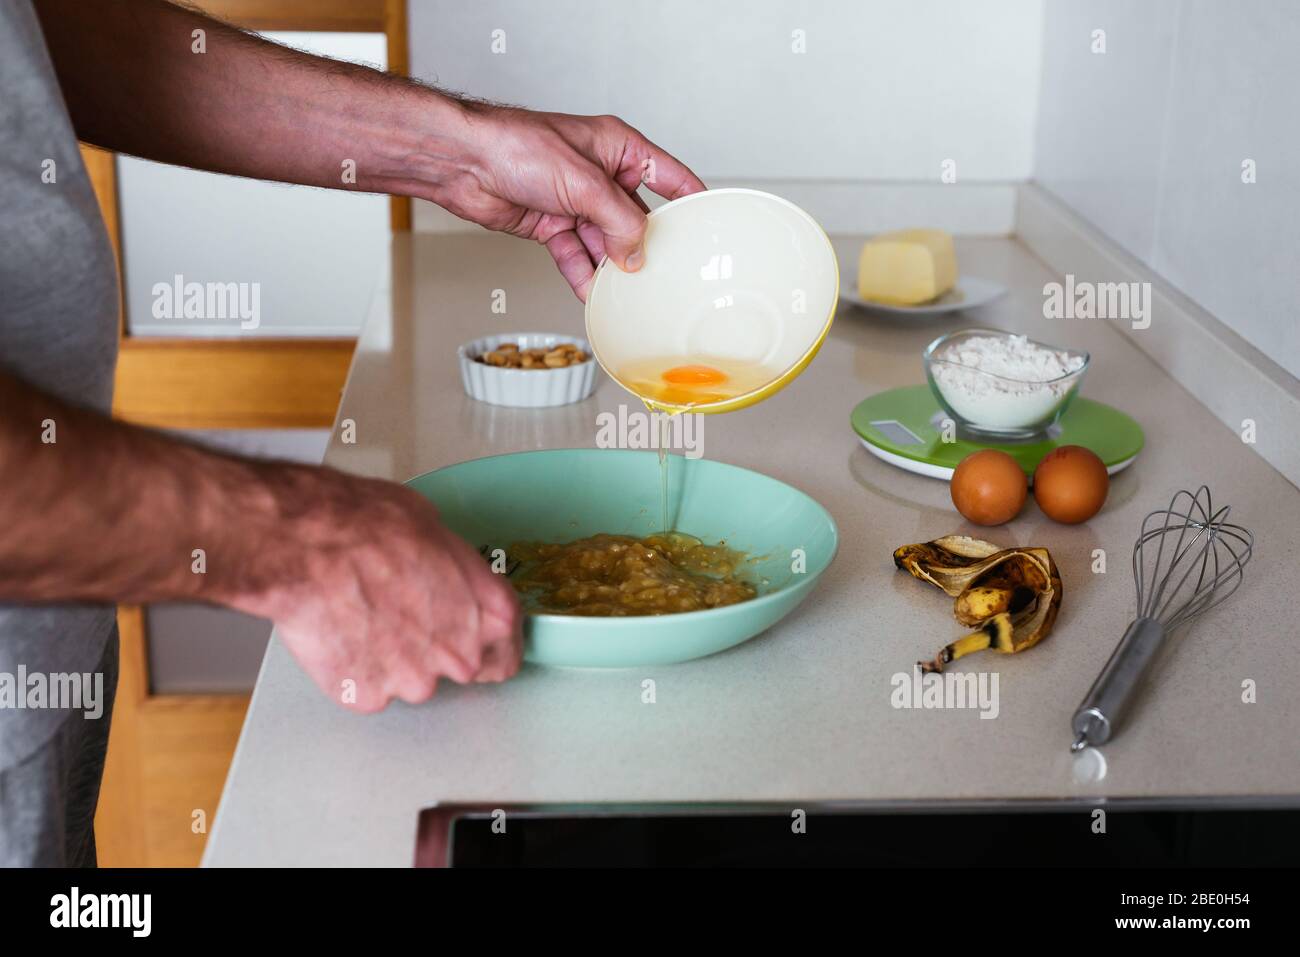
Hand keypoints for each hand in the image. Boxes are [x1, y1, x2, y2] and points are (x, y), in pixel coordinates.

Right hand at [241, 468, 522, 712]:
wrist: (304, 545)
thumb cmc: (364, 526)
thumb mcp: (433, 527)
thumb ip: (455, 570)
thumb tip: (447, 574)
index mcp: (485, 611)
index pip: (508, 652)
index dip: (493, 647)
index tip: (482, 646)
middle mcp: (457, 653)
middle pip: (460, 668)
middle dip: (438, 648)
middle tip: (404, 616)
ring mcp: (411, 679)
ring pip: (410, 679)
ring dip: (393, 658)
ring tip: (363, 615)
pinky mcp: (366, 694)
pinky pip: (367, 687)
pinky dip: (355, 668)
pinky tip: (342, 630)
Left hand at [432, 106, 706, 299]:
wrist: (463, 162)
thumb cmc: (516, 145)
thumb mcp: (583, 182)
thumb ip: (618, 220)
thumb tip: (637, 254)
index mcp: (618, 148)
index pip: (668, 175)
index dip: (690, 201)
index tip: (708, 228)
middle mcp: (600, 174)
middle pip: (636, 218)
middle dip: (644, 247)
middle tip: (663, 274)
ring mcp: (576, 201)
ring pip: (605, 243)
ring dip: (612, 268)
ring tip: (629, 293)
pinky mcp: (552, 224)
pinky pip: (577, 255)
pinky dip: (583, 275)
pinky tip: (593, 295)